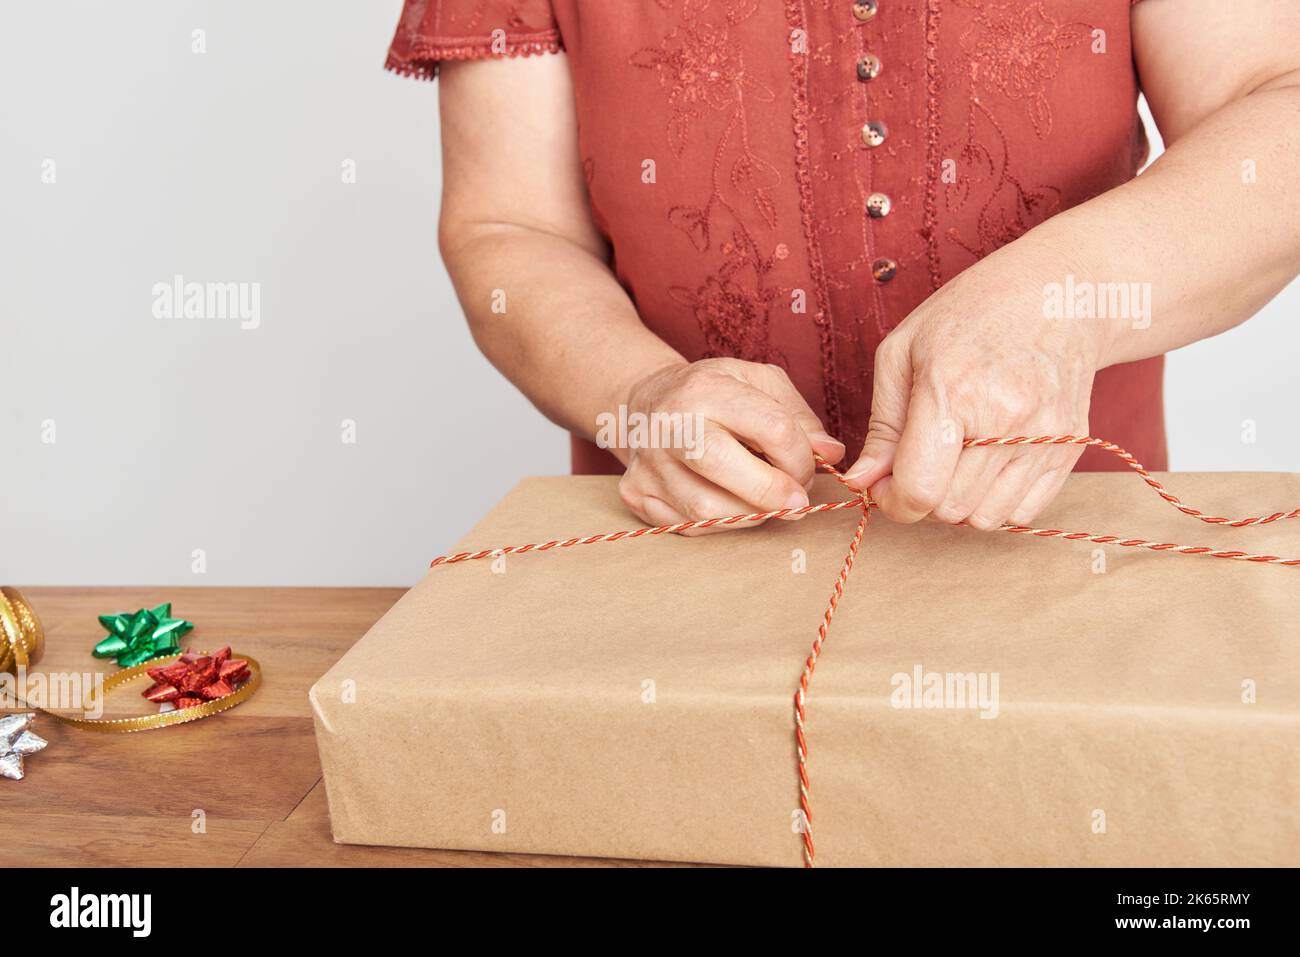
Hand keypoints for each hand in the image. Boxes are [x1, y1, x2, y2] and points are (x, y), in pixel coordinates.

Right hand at [615, 358, 845, 534]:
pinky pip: (687, 526)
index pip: (770, 428)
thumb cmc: (713, 393)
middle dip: (772, 493)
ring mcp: (648, 462)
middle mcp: (670, 424)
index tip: (808, 468)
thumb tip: (831, 453)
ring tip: (765, 504)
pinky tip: (729, 504)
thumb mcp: (759, 383)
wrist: (645, 403)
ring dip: (749, 514)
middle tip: (796, 502)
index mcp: (705, 388)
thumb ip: (799, 417)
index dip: (801, 457)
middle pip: (723, 468)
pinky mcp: (635, 493)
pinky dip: (719, 523)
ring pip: (706, 509)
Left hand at [842, 255, 1111, 528]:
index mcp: (954, 390)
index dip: (892, 501)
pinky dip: (997, 501)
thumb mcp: (904, 352)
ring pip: (986, 519)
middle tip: (919, 464)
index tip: (884, 486)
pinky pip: (1023, 512)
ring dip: (960, 503)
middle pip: (949, 509)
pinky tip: (987, 464)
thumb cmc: (970, 316)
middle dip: (922, 498)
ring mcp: (1046, 436)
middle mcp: (1006, 419)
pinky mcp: (1071, 447)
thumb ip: (882, 425)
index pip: (919, 488)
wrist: (1059, 294)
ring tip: (955, 460)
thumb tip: (862, 482)